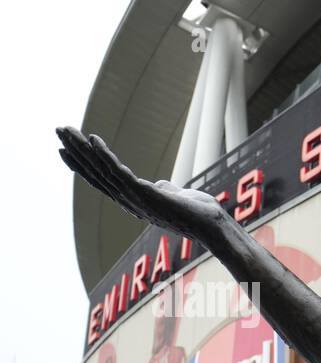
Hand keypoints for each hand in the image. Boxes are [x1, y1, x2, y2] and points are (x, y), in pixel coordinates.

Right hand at [57, 127, 223, 240]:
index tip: (66, 148)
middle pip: (95, 173)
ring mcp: (135, 198)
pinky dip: (105, 156)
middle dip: (75, 151)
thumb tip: (160, 184)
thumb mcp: (174, 197)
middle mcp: (129, 201)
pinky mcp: (145, 194)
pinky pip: (119, 172)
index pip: (102, 180)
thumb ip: (163, 190)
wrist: (213, 225)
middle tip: (58, 130)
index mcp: (134, 200)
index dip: (83, 164)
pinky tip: (94, 139)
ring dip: (82, 149)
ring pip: (101, 170)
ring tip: (66, 130)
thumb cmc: (197, 212)